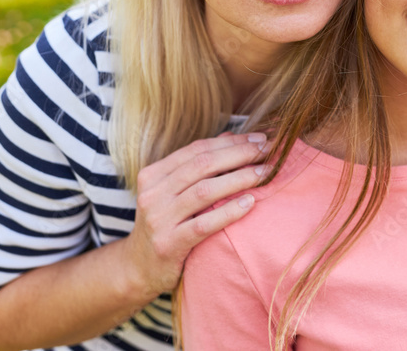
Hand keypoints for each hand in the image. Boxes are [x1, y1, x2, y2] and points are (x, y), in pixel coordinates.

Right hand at [122, 132, 269, 299]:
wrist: (138, 269)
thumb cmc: (165, 225)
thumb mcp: (172, 193)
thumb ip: (196, 166)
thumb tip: (229, 136)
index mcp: (153, 174)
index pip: (197, 149)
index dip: (231, 141)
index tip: (259, 138)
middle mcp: (153, 193)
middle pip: (203, 164)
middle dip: (240, 154)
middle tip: (268, 150)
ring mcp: (159, 219)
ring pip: (205, 190)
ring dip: (240, 178)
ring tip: (265, 173)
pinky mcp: (169, 244)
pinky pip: (204, 224)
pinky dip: (229, 211)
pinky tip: (250, 203)